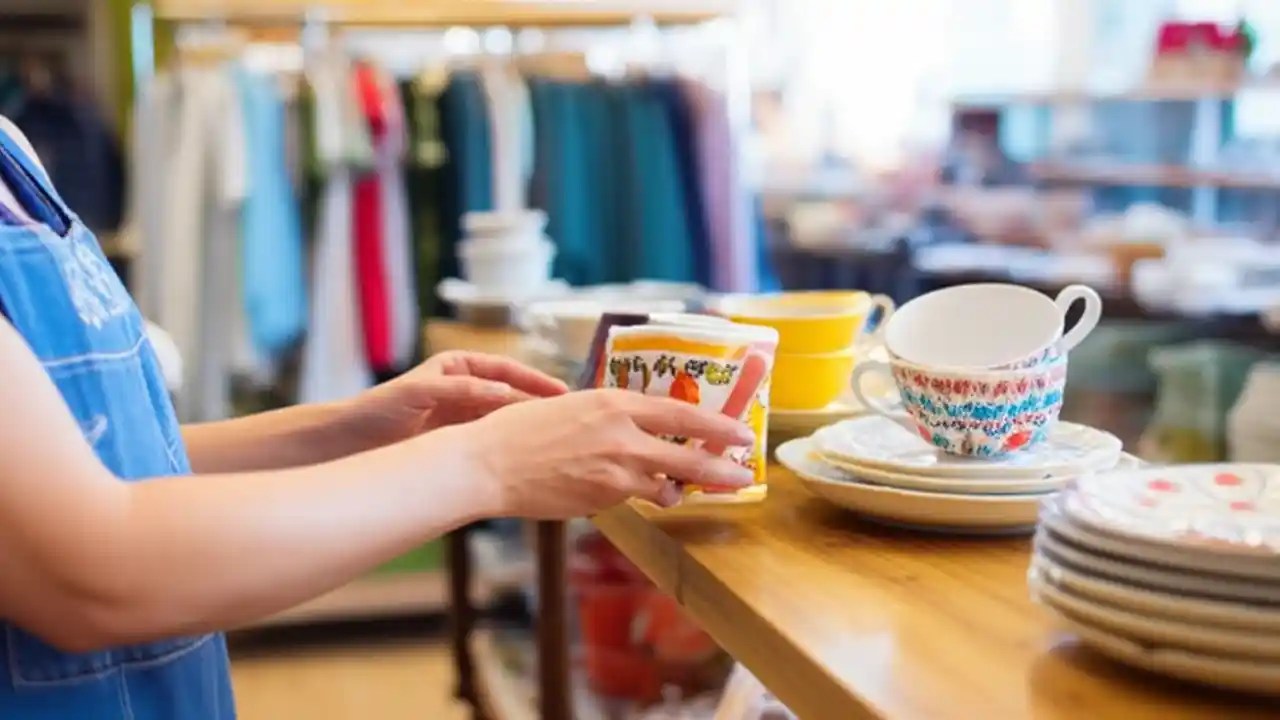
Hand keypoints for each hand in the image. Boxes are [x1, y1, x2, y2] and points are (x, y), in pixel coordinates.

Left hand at [350, 351, 568, 444]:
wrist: (349, 442)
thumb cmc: (378, 408)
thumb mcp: (419, 391)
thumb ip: (460, 390)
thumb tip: (503, 392)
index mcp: (459, 368)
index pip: (507, 370)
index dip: (535, 380)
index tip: (561, 392)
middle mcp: (466, 390)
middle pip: (512, 395)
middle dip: (540, 405)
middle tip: (570, 417)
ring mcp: (464, 418)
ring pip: (506, 420)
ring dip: (529, 429)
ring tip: (557, 439)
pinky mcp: (458, 443)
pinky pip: (492, 442)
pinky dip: (510, 447)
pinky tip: (529, 457)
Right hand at [460, 389, 756, 518]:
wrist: (490, 464)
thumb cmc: (523, 430)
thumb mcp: (574, 405)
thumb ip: (612, 416)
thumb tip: (640, 425)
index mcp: (615, 403)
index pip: (682, 414)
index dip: (718, 425)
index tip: (742, 433)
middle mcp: (622, 437)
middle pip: (689, 458)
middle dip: (721, 469)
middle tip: (743, 474)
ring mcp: (614, 473)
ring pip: (664, 486)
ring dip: (676, 490)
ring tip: (679, 490)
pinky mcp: (601, 501)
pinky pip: (631, 499)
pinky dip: (637, 496)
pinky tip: (626, 492)